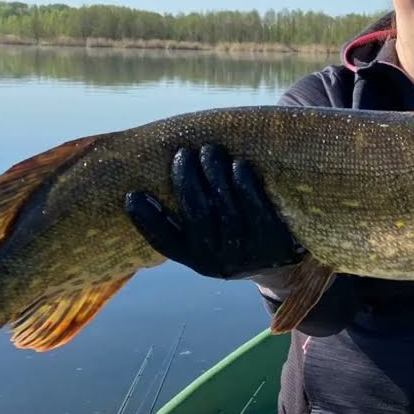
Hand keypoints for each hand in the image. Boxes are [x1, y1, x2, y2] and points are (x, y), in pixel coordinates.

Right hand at [125, 144, 305, 278]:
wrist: (281, 263)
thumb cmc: (232, 236)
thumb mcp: (206, 237)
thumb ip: (184, 215)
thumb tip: (145, 175)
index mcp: (195, 259)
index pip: (164, 243)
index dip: (146, 222)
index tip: (133, 195)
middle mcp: (219, 261)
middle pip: (197, 219)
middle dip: (187, 183)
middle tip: (182, 153)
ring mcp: (248, 253)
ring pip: (227, 211)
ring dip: (215, 176)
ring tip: (208, 150)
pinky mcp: (275, 242)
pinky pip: (258, 211)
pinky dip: (246, 186)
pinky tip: (238, 164)